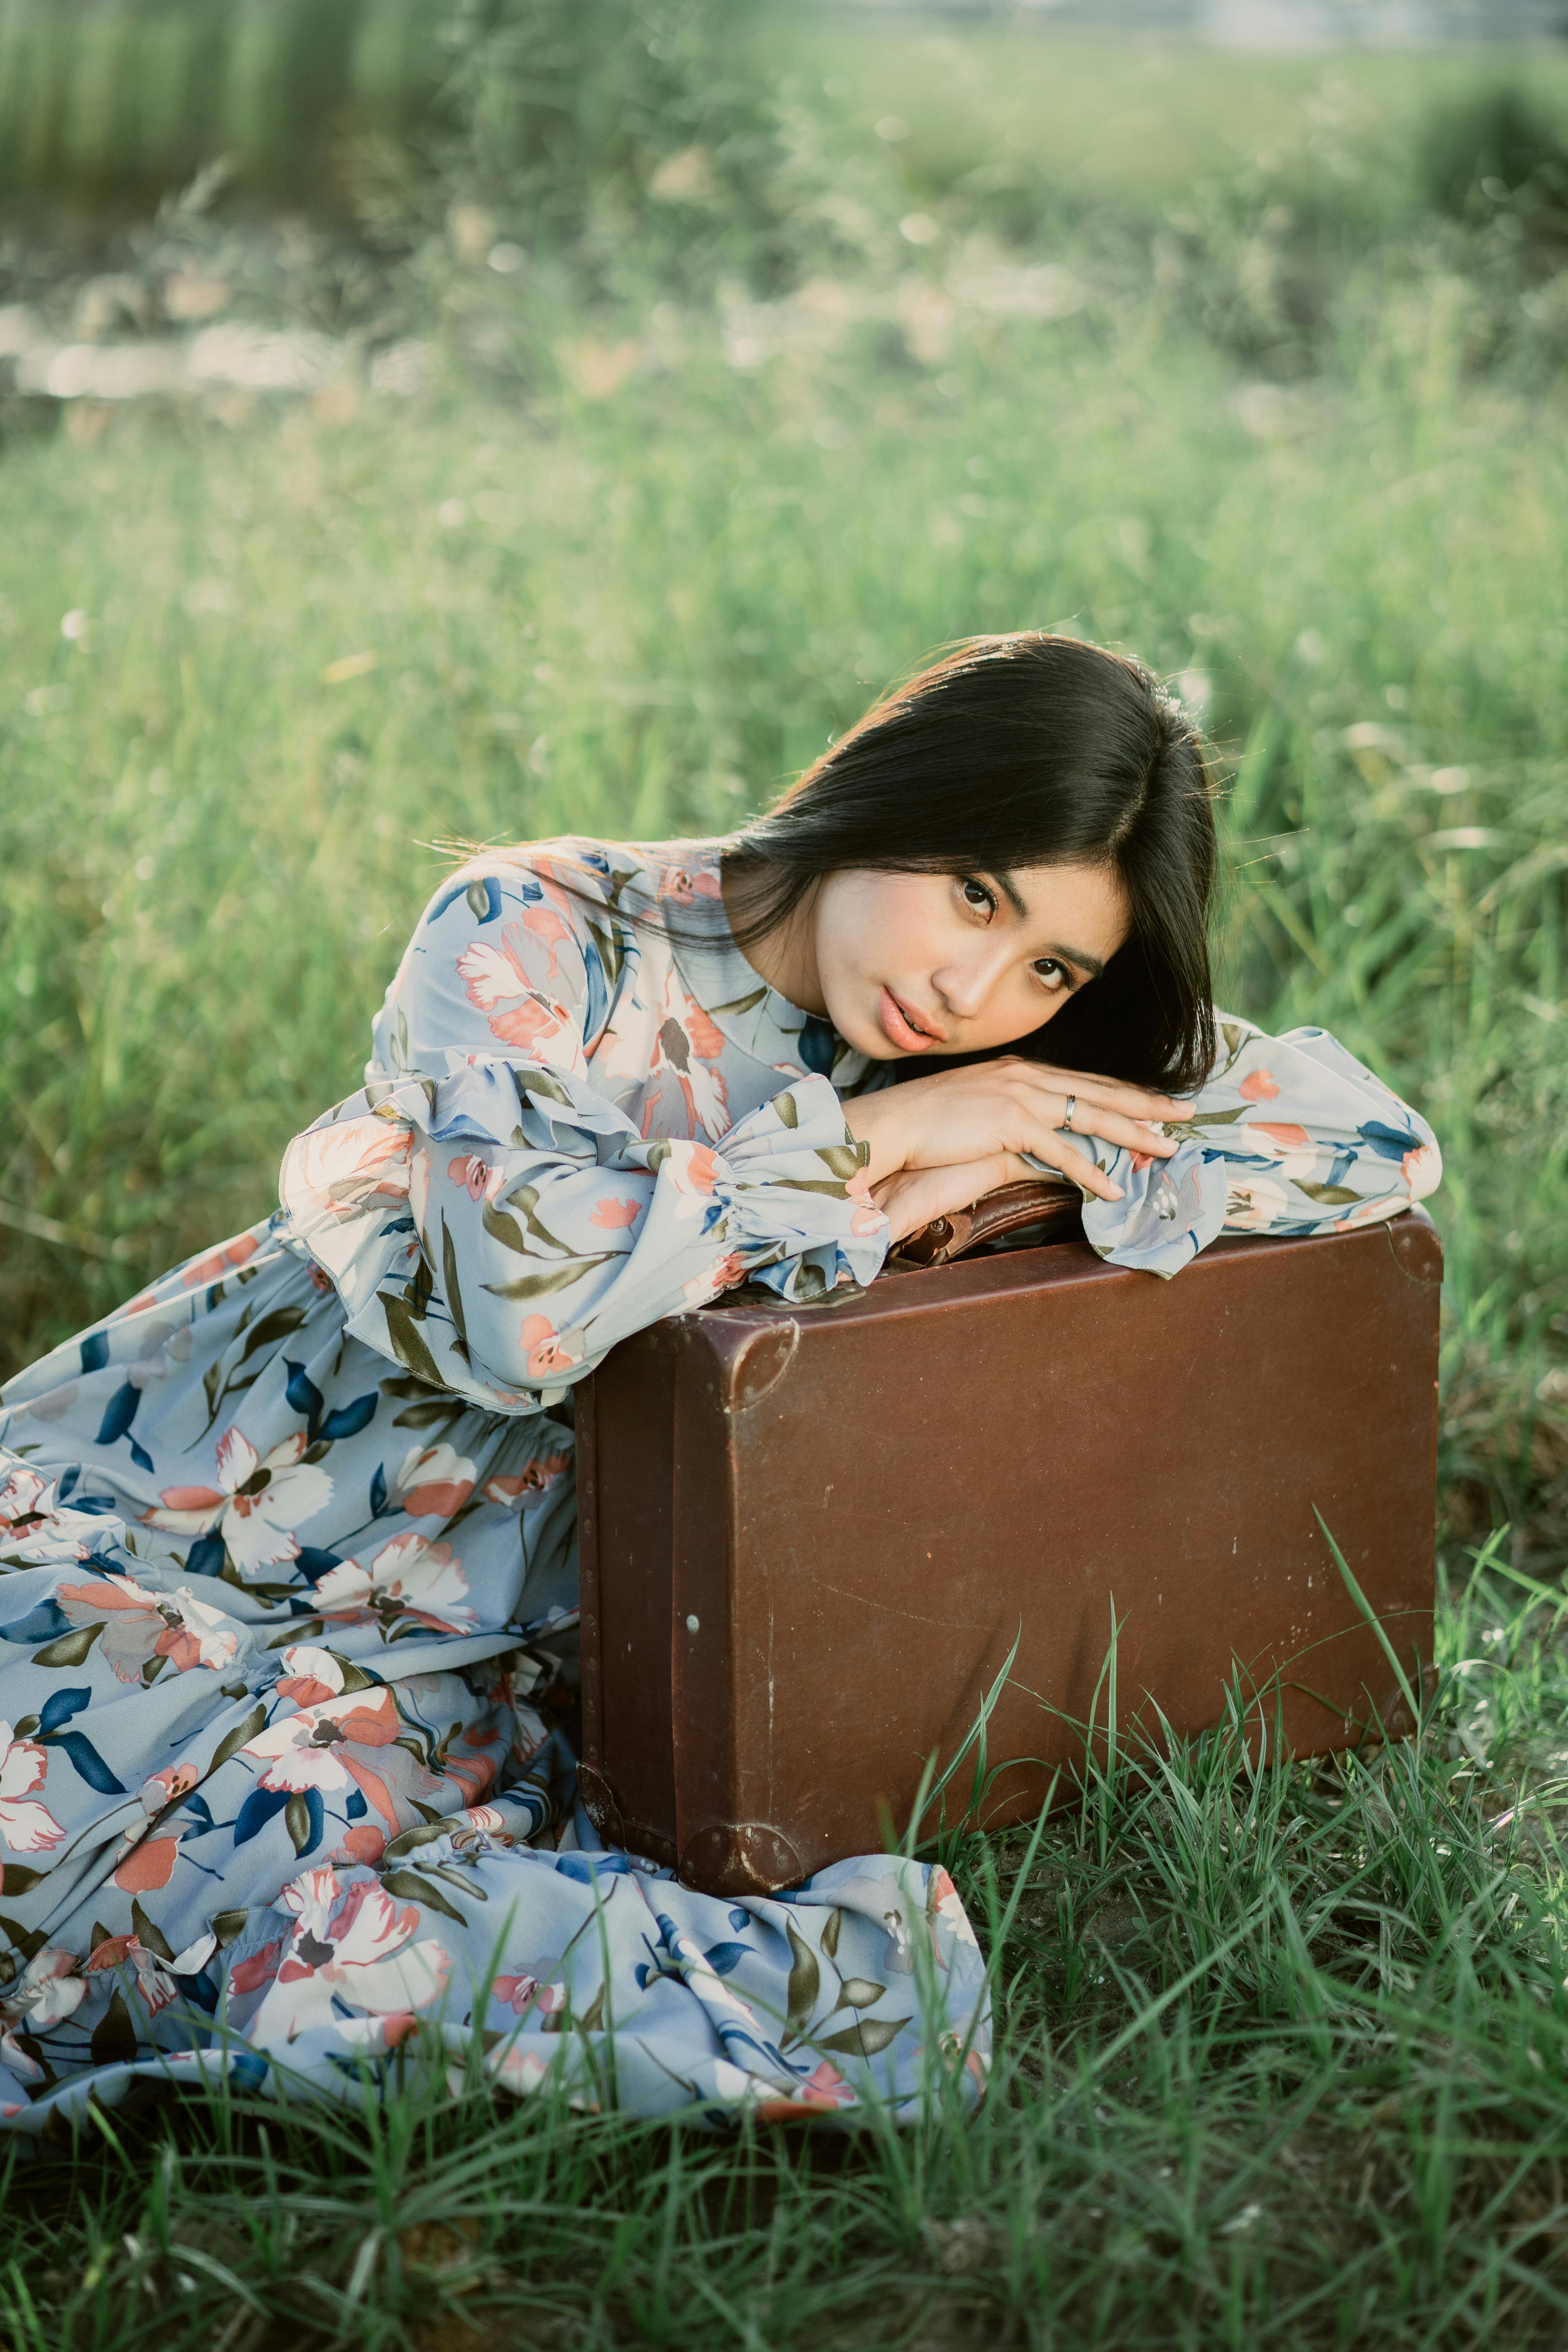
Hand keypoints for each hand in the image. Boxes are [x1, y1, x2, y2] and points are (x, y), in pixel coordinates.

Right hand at [843, 1057, 1189, 1210]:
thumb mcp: (975, 1105)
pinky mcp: (1010, 1123)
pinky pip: (1062, 1151)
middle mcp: (1026, 1077)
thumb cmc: (926, 1121)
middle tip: (1185, 1114)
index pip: (1084, 1081)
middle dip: (1146, 1104)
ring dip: (1134, 1134)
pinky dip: (1090, 1171)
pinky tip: (1113, 1187)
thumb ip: (1009, 1112)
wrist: (891, 1123)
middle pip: (1100, 1091)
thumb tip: (1031, 1133)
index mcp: (1020, 1071)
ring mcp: (1020, 1096)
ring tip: (1167, 1149)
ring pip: (1092, 1116)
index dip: (1124, 1092)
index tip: (1155, 1101)